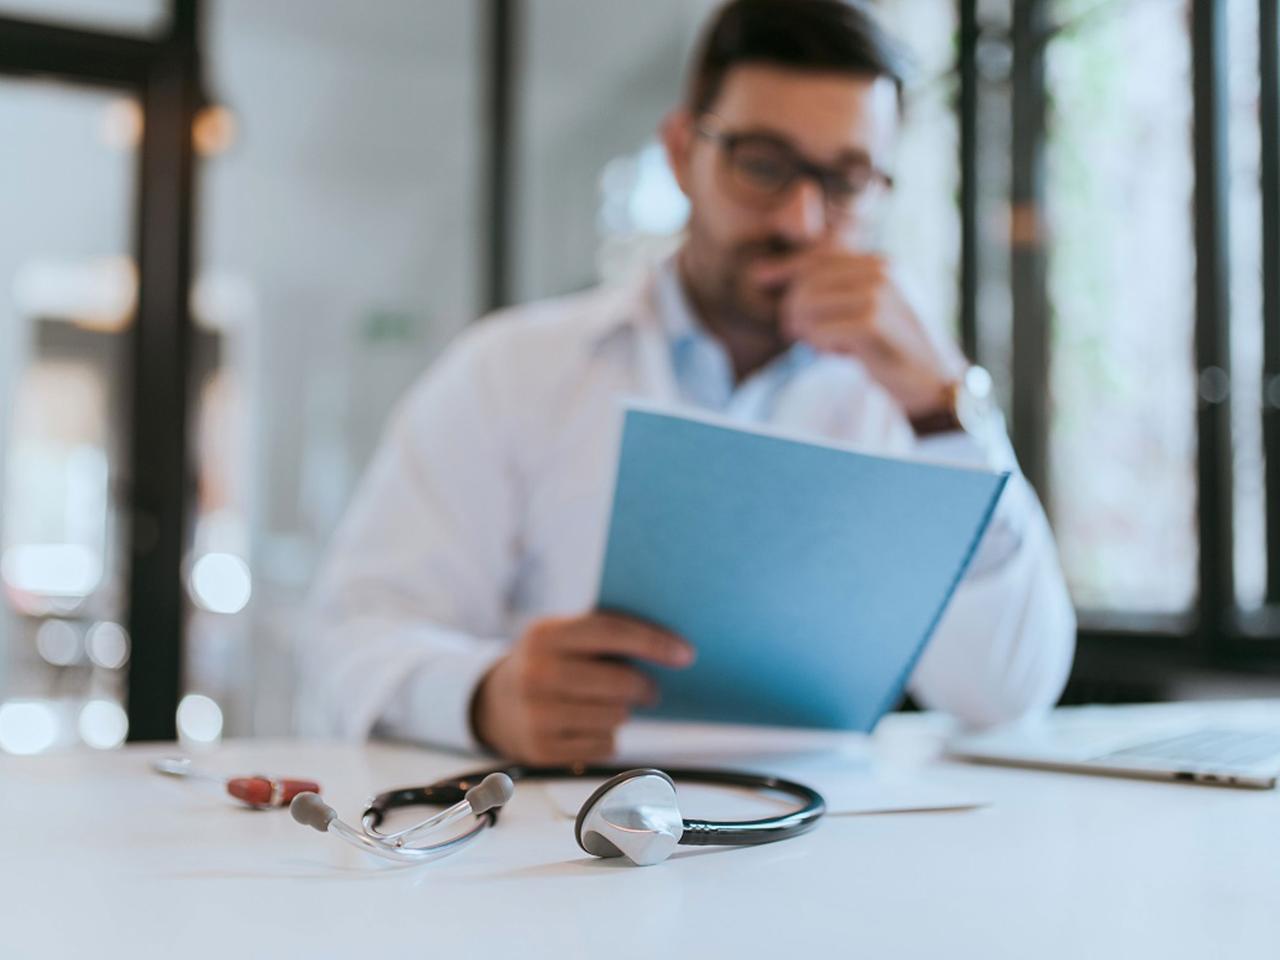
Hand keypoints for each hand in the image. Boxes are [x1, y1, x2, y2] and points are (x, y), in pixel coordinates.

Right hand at [470, 613, 694, 763]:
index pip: (610, 633)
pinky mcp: (542, 749)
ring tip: (608, 705)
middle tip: (651, 690)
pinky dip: (607, 736)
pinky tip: (589, 725)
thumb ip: (603, 632)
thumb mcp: (562, 635)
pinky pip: (604, 746)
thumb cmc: (547, 662)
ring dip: (622, 712)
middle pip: (618, 683)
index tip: (686, 654)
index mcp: (545, 635)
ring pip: (615, 717)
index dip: (653, 642)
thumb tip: (669, 644)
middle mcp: (536, 673)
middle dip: (645, 687)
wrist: (493, 702)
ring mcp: (536, 714)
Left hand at [753, 250, 967, 417]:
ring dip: (808, 330)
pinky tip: (840, 353)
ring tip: (826, 345)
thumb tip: (776, 281)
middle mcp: (880, 271)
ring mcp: (877, 294)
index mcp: (881, 263)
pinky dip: (821, 345)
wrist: (937, 381)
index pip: (820, 257)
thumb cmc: (899, 349)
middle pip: (808, 281)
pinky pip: (818, 330)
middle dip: (794, 309)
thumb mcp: (872, 308)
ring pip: (808, 305)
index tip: (758, 277)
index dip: (786, 267)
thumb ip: (839, 291)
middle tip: (800, 334)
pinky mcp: (871, 322)